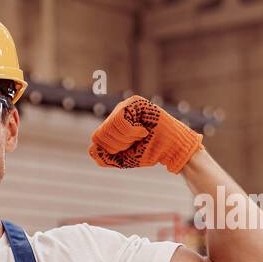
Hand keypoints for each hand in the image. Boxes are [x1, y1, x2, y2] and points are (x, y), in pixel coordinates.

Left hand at [88, 95, 202, 173]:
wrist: (171, 150)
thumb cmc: (149, 152)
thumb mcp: (123, 159)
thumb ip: (105, 157)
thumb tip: (92, 149)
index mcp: (113, 126)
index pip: (97, 138)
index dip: (111, 149)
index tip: (128, 149)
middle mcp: (117, 113)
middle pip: (100, 133)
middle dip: (118, 145)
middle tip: (135, 142)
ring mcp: (125, 106)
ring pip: (109, 127)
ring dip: (126, 138)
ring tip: (140, 136)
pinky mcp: (135, 102)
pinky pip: (120, 120)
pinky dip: (132, 131)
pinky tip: (143, 130)